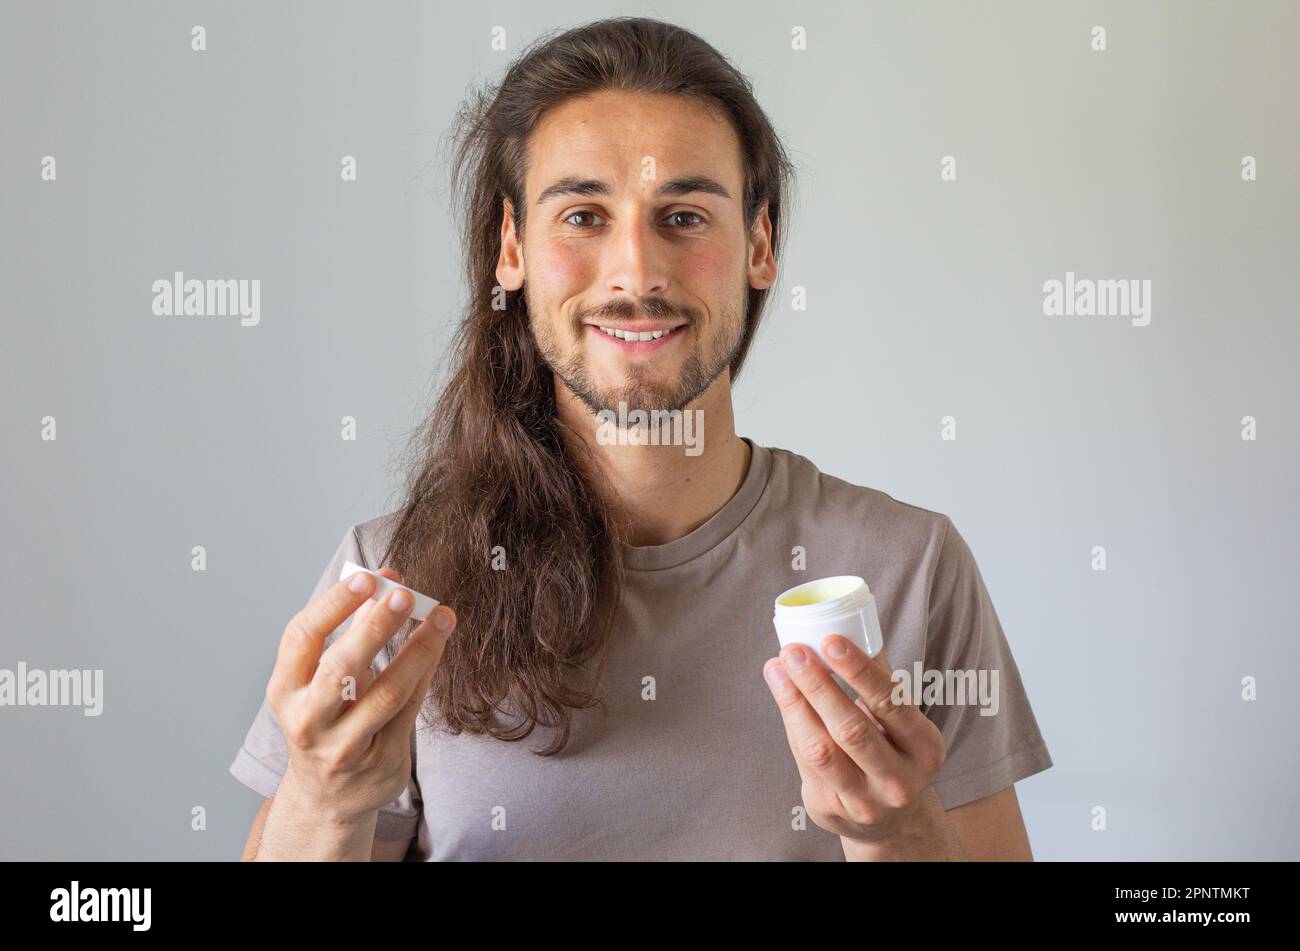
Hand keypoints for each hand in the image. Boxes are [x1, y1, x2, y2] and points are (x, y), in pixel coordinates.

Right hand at [265, 567, 455, 825]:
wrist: (325, 798)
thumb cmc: (326, 719)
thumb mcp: (322, 679)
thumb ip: (350, 631)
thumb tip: (384, 582)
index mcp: (285, 690)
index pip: (301, 638)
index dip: (332, 604)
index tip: (365, 578)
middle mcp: (307, 721)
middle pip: (341, 668)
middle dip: (375, 627)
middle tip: (405, 594)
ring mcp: (343, 747)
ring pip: (385, 693)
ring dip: (418, 650)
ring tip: (441, 617)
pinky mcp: (379, 762)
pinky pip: (409, 709)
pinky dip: (426, 672)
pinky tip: (438, 645)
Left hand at [763, 635, 962, 858]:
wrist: (891, 820)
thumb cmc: (892, 753)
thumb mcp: (902, 724)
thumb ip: (880, 682)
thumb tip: (852, 624)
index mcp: (924, 748)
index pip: (891, 703)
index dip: (859, 671)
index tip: (831, 640)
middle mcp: (899, 780)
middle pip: (852, 729)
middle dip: (818, 685)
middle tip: (794, 651)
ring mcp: (865, 801)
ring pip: (821, 749)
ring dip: (794, 703)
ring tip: (777, 667)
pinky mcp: (832, 809)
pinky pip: (804, 761)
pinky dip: (791, 722)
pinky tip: (781, 692)